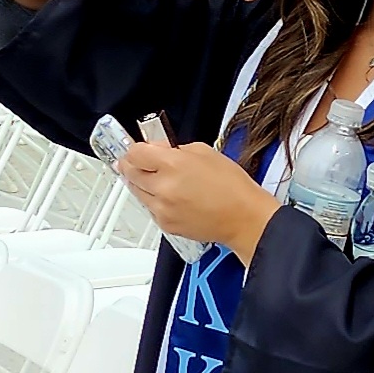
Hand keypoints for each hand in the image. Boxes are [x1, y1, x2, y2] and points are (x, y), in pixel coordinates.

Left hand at [118, 141, 280, 262]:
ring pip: (136, 191)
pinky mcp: (165, 224)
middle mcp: (163, 187)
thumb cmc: (232, 187)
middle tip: (139, 162)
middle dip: (133, 165)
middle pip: (129, 172)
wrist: (243, 218)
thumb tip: (158, 149)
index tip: (139, 150)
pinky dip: (154, 201)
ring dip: (142, 183)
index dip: (135, 149)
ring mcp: (161, 208)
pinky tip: (170, 197)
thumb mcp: (206, 152)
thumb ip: (175, 148)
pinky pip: (149, 208)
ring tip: (158, 179)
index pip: (135, 153)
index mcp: (173, 165)